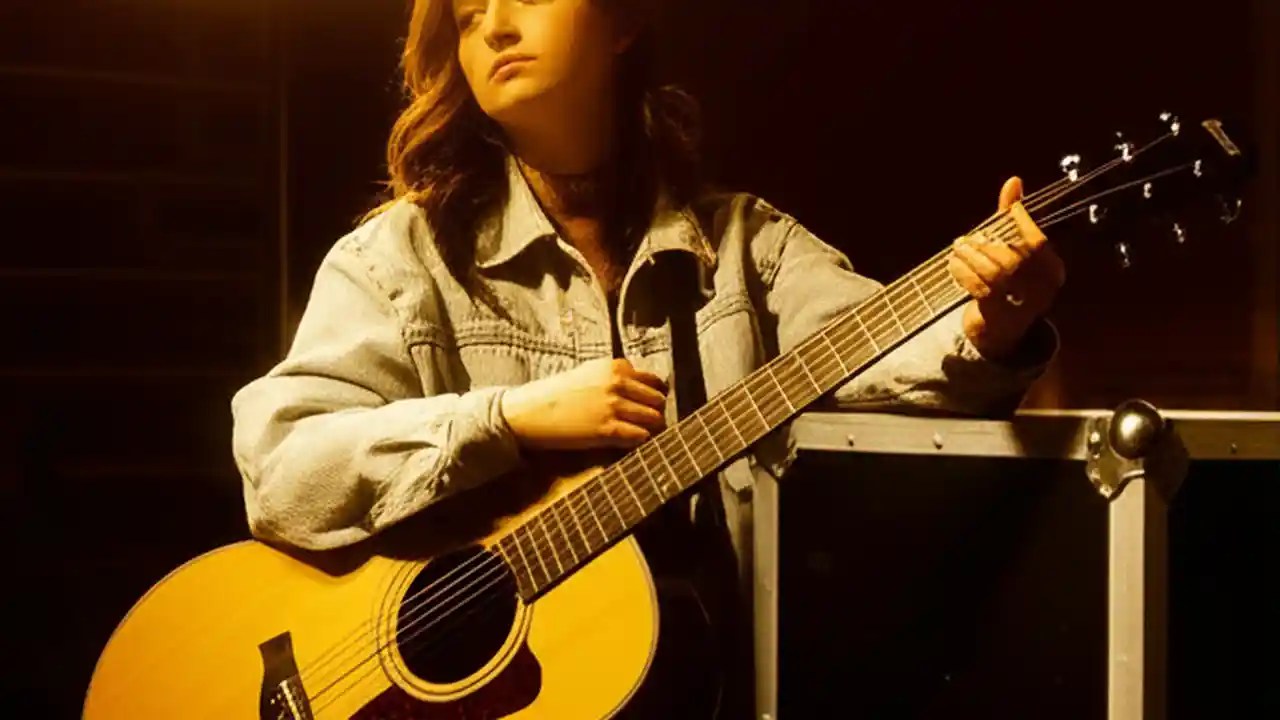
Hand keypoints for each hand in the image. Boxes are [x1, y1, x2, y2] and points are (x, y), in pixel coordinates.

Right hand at [500, 358, 668, 449]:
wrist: (530, 412)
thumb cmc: (557, 394)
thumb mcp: (589, 373)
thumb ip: (615, 376)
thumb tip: (641, 386)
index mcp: (615, 366)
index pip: (654, 380)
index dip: (656, 394)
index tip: (652, 405)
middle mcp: (618, 383)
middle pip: (658, 399)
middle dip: (657, 412)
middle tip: (650, 423)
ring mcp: (614, 406)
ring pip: (654, 418)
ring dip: (653, 428)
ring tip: (645, 434)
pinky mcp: (607, 429)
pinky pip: (640, 436)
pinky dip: (642, 441)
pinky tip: (633, 443)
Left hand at [949, 176, 1065, 359]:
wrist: (999, 329)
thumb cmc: (1007, 279)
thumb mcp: (1013, 246)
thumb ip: (1012, 215)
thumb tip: (1013, 180)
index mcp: (1053, 271)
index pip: (1038, 242)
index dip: (1022, 223)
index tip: (1008, 211)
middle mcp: (1044, 291)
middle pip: (1014, 259)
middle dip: (986, 244)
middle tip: (966, 239)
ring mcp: (1023, 307)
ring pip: (995, 274)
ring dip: (971, 257)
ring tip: (958, 248)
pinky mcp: (999, 316)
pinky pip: (980, 289)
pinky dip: (963, 273)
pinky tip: (954, 264)